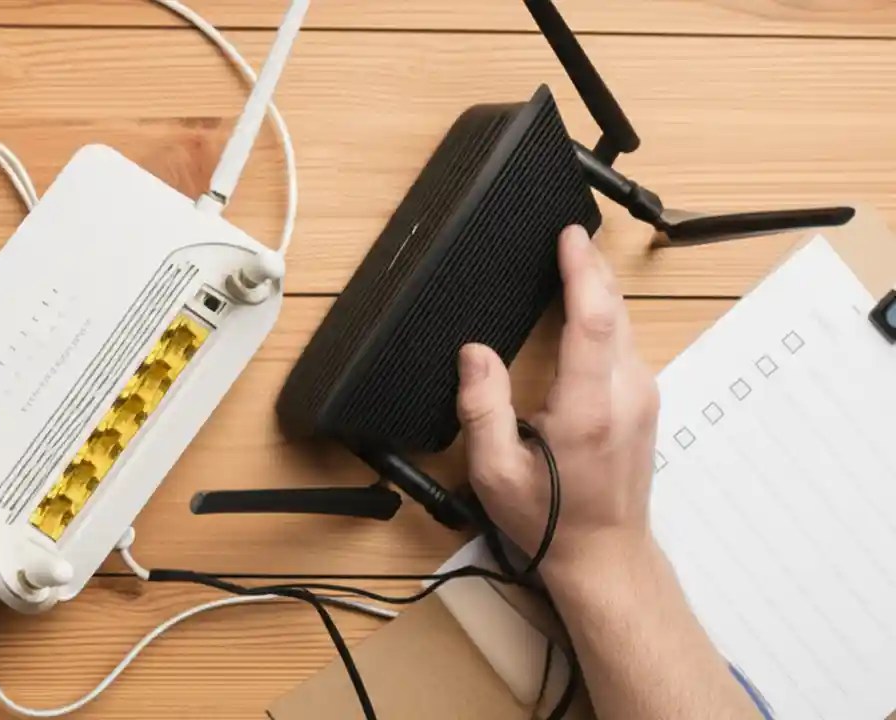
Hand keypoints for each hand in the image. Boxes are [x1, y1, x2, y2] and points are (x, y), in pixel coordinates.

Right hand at [455, 225, 659, 586]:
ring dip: (599, 289)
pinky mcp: (646, 400)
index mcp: (588, 409)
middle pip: (614, 311)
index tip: (569, 236)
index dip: (582, 272)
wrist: (605, 553)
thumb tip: (474, 353)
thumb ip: (482, 409)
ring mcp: (643, 396)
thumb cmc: (550, 520)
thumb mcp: (495, 473)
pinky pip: (626, 341)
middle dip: (591, 267)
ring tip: (571, 259)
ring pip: (624, 323)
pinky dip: (605, 314)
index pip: (594, 321)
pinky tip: (585, 305)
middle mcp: (626, 395)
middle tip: (565, 234)